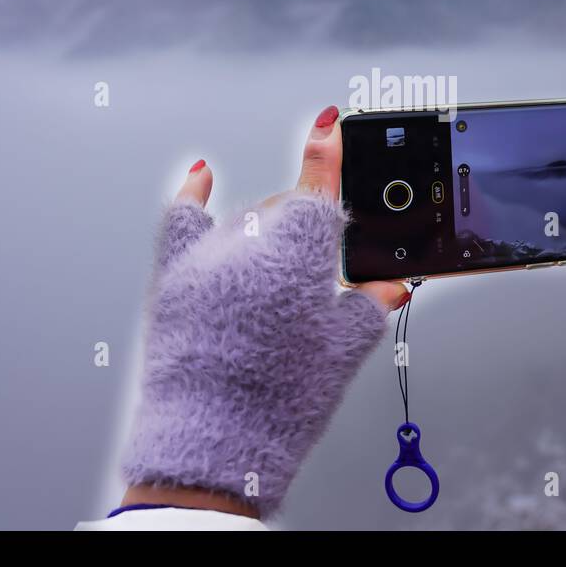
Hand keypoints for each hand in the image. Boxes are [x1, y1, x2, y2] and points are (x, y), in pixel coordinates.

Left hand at [120, 105, 408, 518]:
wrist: (214, 444)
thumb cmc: (281, 398)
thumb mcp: (342, 349)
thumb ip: (369, 304)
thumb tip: (391, 286)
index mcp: (299, 248)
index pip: (317, 184)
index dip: (327, 151)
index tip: (329, 122)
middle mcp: (251, 239)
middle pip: (285, 210)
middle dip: (306, 232)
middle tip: (317, 281)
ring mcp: (208, 255)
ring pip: (246, 221)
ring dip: (265, 239)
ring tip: (273, 295)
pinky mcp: (174, 277)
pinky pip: (183, 218)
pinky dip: (195, 195)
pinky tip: (204, 174)